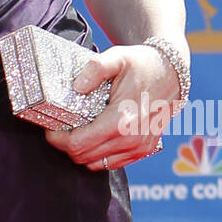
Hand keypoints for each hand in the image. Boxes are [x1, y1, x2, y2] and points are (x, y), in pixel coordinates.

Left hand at [42, 43, 180, 171]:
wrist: (171, 73)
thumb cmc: (142, 64)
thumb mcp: (117, 57)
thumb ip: (95, 69)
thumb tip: (77, 87)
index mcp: (121, 120)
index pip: (78, 144)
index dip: (57, 139)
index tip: (50, 129)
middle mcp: (131, 140)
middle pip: (83, 156)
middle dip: (66, 145)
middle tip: (60, 128)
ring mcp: (138, 148)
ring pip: (95, 164)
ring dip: (81, 151)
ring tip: (76, 131)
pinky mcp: (143, 151)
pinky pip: (111, 164)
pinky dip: (97, 155)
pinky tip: (93, 137)